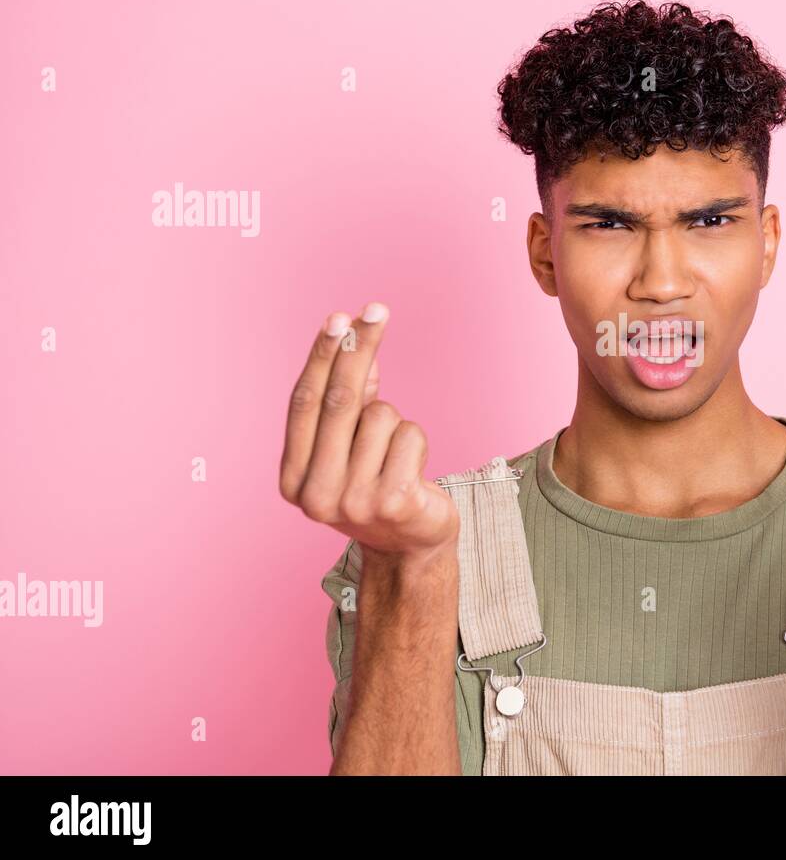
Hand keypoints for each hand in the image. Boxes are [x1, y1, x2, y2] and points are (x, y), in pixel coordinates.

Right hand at [279, 303, 459, 558]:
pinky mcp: (393, 501)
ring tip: (396, 458)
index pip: (305, 402)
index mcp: (292, 479)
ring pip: (382, 416)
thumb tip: (354, 344)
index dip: (323, 356)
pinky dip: (418, 442)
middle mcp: (315, 494)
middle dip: (359, 349)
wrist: (411, 550)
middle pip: (340, 401)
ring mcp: (353, 501)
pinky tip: (414, 471)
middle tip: (377, 309)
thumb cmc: (378, 489)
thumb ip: (347, 403)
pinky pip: (411, 436)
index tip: (339, 318)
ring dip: (397, 424)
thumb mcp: (350, 448)